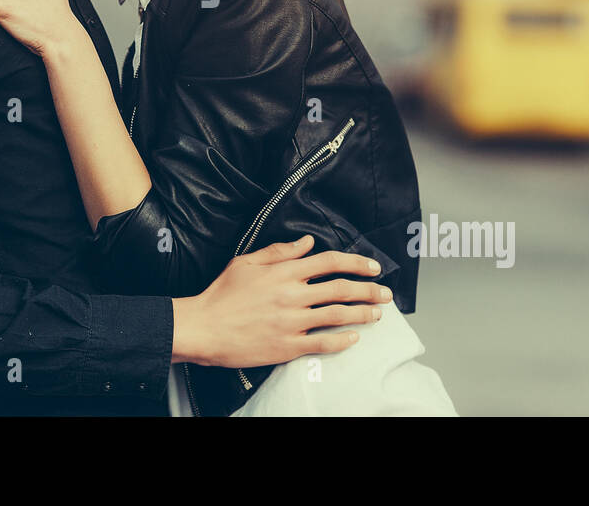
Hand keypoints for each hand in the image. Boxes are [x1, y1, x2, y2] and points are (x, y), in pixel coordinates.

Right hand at [171, 235, 390, 367]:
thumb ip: (279, 251)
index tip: (373, 267)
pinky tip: (353, 338)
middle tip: (385, 293)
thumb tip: (307, 242)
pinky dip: (342, 341)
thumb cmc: (222, 294)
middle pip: (341, 289)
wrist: (204, 327)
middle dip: (368, 290)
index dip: (356, 263)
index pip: (329, 262)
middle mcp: (292, 295)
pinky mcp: (287, 346)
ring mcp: (291, 322)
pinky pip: (322, 343)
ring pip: (337, 315)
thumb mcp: (246, 262)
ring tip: (377, 314)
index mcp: (283, 272)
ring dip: (362, 314)